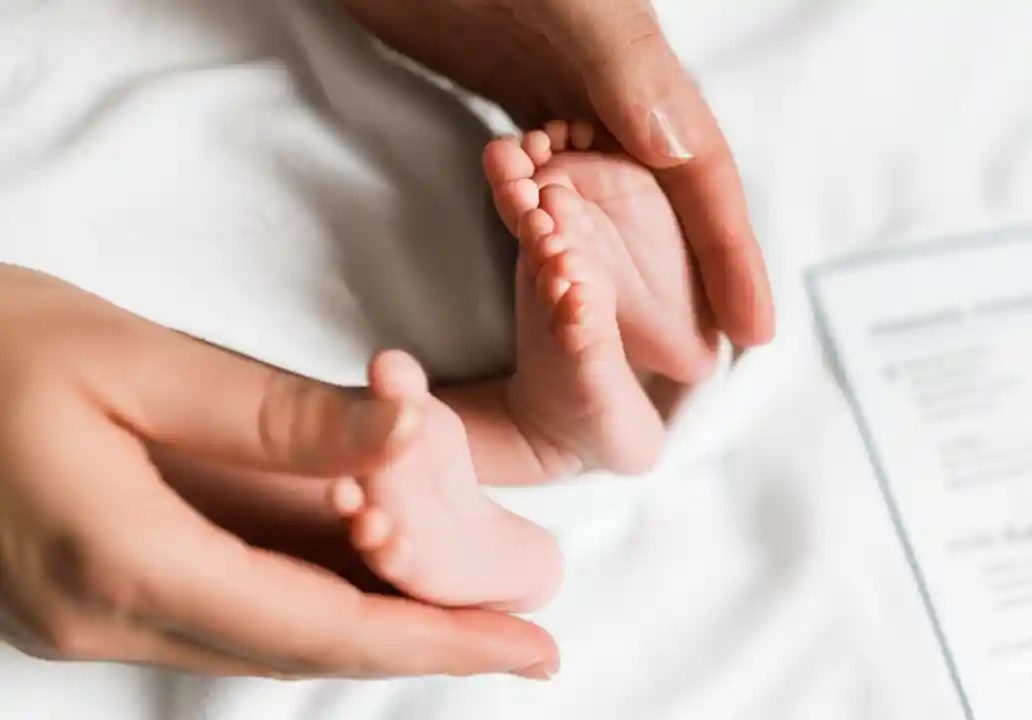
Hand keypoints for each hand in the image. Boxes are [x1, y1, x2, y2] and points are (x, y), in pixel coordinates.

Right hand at [0, 265, 556, 678]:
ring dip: (367, 625)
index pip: (318, 626)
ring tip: (468, 613)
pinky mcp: (79, 594)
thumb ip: (276, 415)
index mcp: (124, 564)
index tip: (529, 648)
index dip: (436, 641)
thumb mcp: (136, 364)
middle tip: (525, 640)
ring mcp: (85, 617)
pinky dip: (302, 601)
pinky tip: (360, 577)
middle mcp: (105, 617)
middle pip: (300, 645)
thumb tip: (408, 432)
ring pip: (262, 635)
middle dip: (421, 643)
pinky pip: (218, 611)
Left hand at [340, 0, 775, 347]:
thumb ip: (623, 63)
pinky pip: (547, 172)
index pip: (703, 176)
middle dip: (694, 275)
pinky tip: (550, 250)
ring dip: (627, 258)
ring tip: (641, 330)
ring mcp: (561, 88)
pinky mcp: (512, 87)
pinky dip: (554, 217)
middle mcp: (612, 85)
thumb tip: (676, 149)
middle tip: (708, 354)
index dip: (733, 256)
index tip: (753, 331)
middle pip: (669, 197)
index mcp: (639, 69)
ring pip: (612, 193)